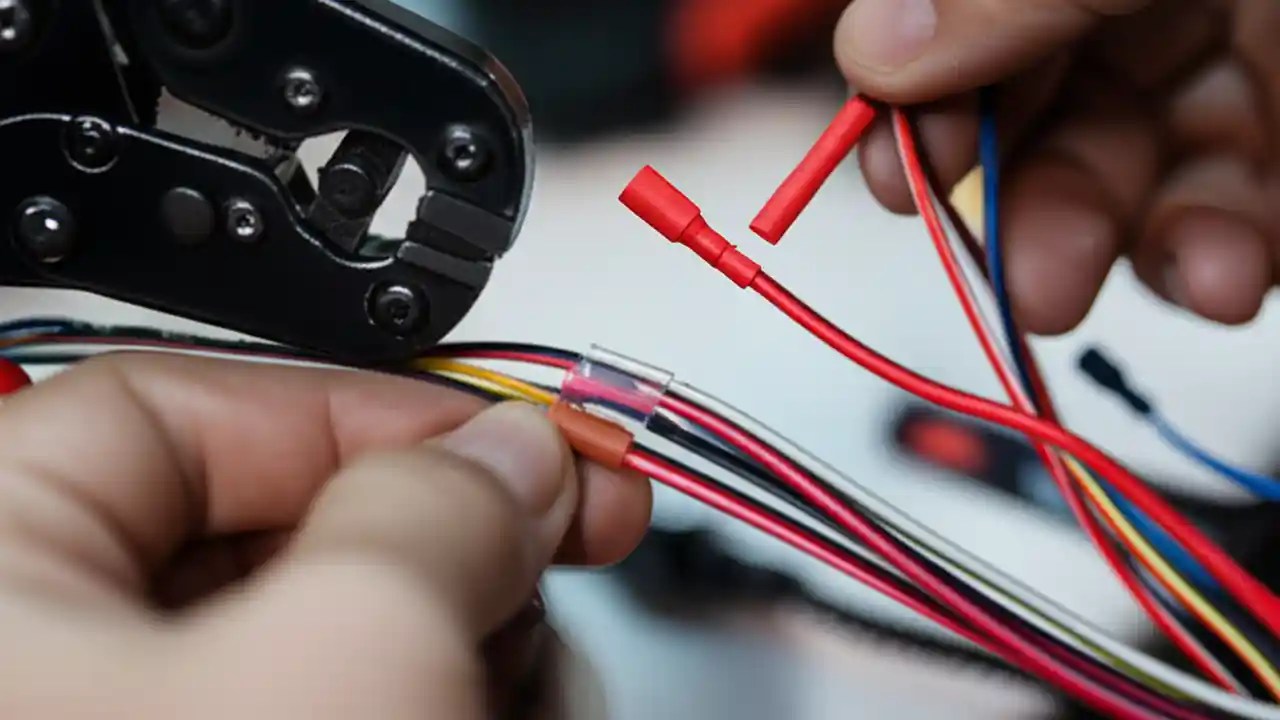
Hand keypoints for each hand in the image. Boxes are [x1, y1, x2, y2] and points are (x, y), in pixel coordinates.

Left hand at [0, 354, 650, 718]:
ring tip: (539, 680)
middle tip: (568, 536)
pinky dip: (440, 700)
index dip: (369, 402)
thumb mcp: (343, 652)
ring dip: (465, 635)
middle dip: (451, 538)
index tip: (510, 435)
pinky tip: (502, 714)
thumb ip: (434, 512)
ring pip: (325, 633)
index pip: (174, 404)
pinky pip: (336, 704)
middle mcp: (44, 657)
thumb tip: (515, 452)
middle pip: (276, 526)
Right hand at [836, 0, 1279, 332]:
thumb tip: (874, 51)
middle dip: (1027, 210)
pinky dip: (1222, 260)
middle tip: (1026, 283)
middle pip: (1045, 116)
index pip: (958, 25)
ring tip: (1156, 287)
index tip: (906, 184)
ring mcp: (1232, 55)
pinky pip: (1241, 206)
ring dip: (1125, 250)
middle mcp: (1142, 1)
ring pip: (1138, 172)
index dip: (920, 110)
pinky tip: (1224, 278)